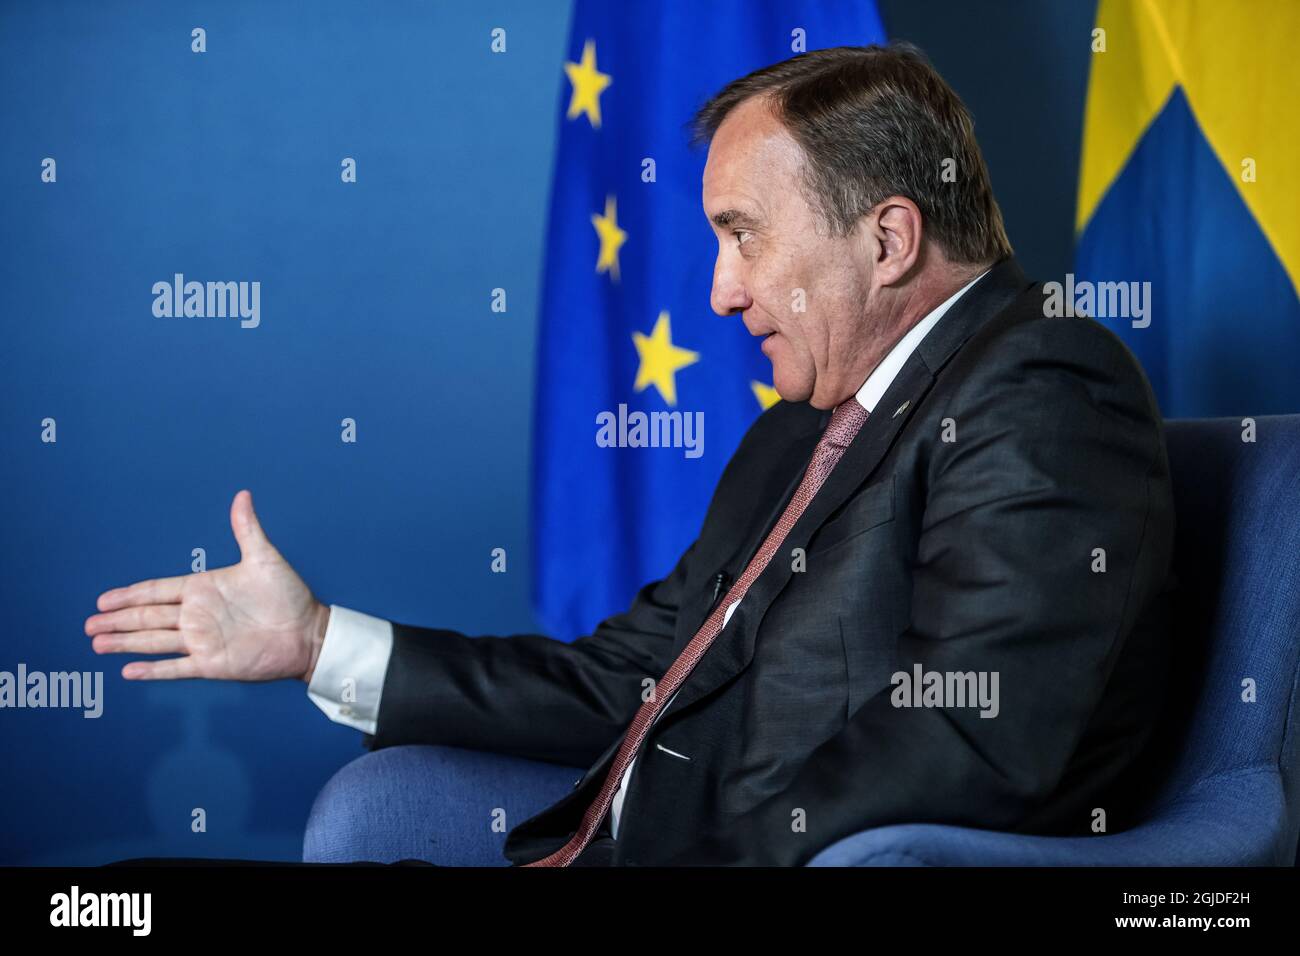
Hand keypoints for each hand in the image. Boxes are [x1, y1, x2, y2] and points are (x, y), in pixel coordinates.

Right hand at [86, 490, 330, 682]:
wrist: (308, 631)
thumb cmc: (289, 595)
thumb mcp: (264, 559)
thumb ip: (247, 529)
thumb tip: (243, 495)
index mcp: (203, 589)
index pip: (158, 591)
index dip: (130, 595)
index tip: (104, 598)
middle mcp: (197, 616)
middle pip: (148, 617)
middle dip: (117, 620)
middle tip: (89, 624)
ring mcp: (202, 641)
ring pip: (154, 641)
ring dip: (125, 643)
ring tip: (97, 643)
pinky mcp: (212, 663)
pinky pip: (176, 667)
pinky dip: (154, 669)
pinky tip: (129, 671)